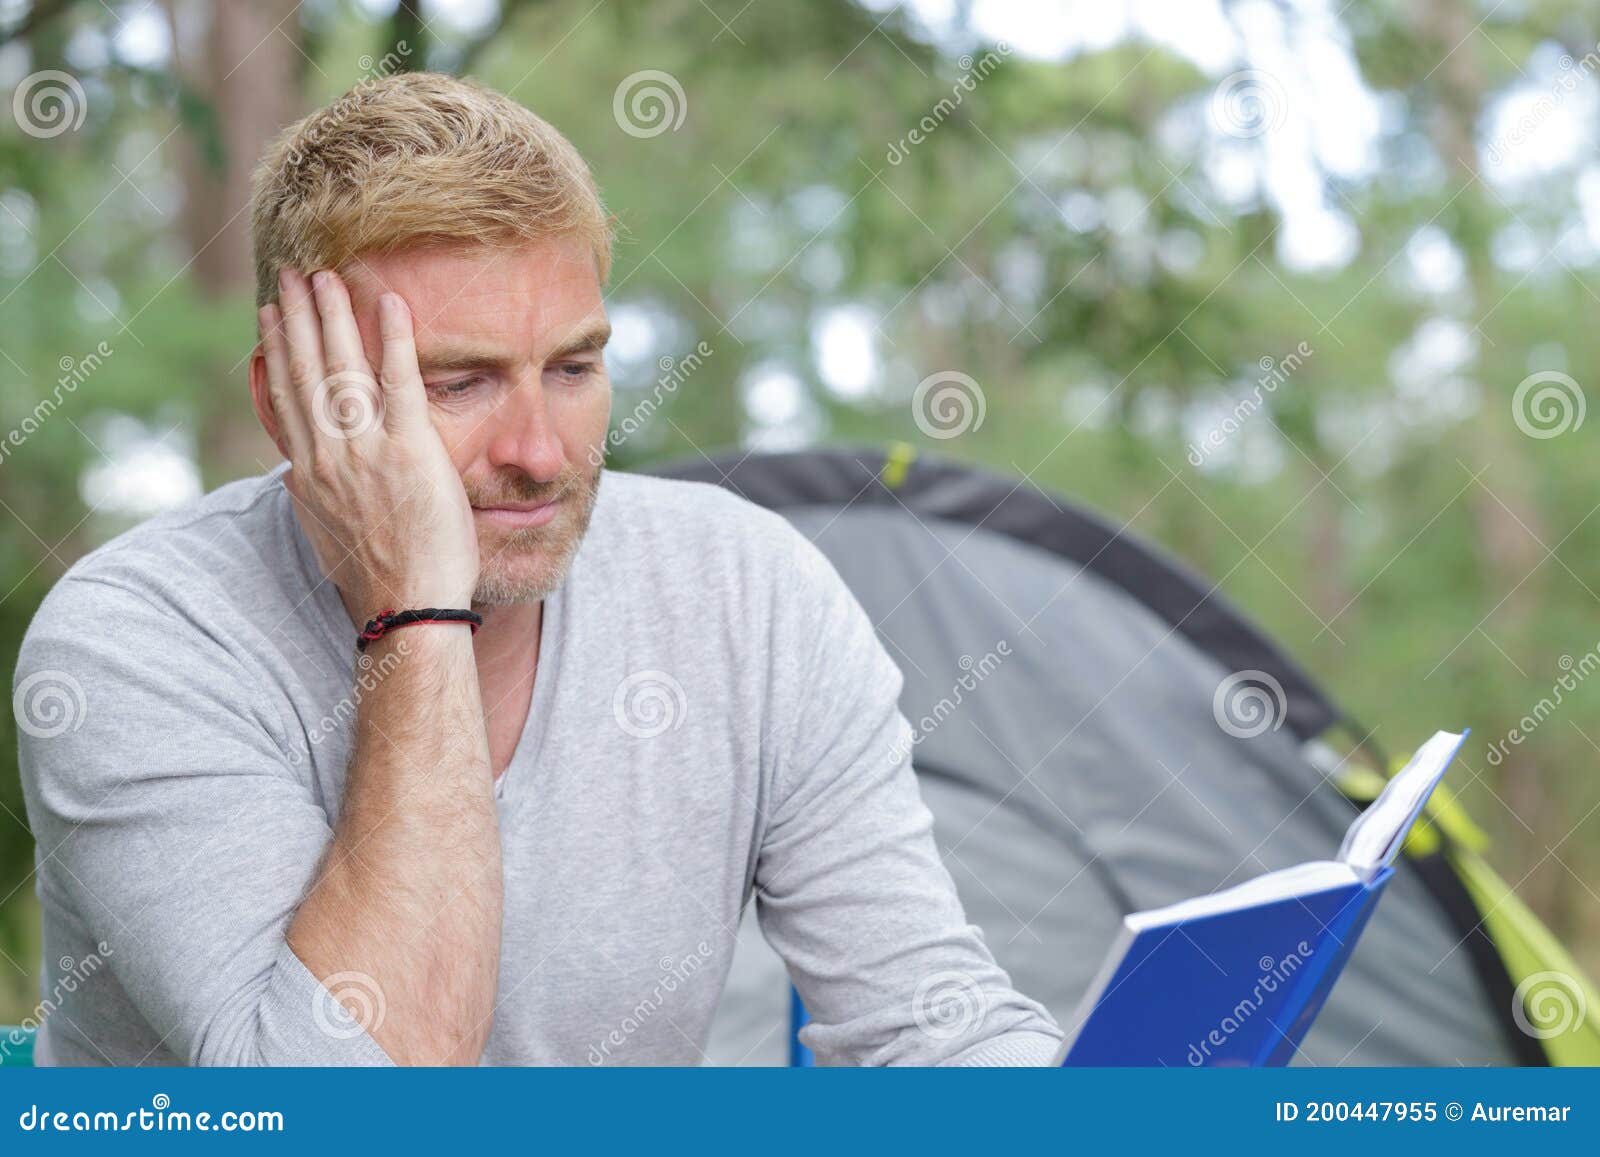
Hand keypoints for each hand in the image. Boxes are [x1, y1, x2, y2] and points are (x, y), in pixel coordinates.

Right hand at [259, 268, 478, 614]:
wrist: (408, 608)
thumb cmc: (379, 579)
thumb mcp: (328, 534)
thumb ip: (312, 497)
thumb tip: (295, 474)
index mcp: (309, 473)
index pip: (286, 397)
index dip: (277, 350)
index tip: (269, 315)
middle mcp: (329, 455)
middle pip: (305, 371)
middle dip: (297, 317)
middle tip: (293, 275)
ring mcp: (367, 450)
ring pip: (342, 367)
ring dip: (334, 315)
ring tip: (329, 276)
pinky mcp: (410, 451)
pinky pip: (400, 382)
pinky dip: (394, 338)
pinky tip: (390, 302)